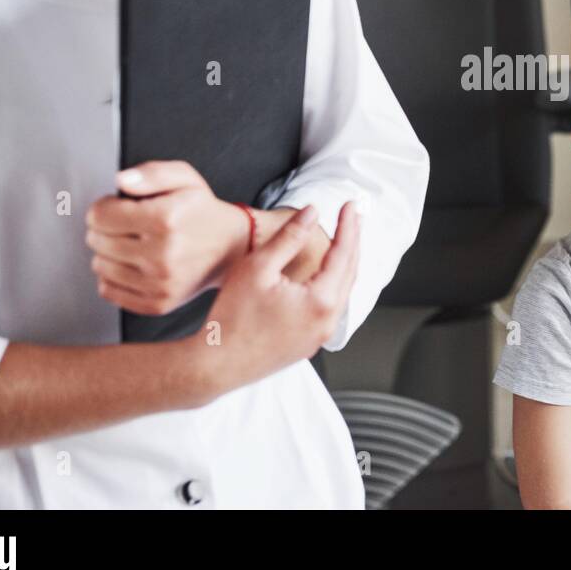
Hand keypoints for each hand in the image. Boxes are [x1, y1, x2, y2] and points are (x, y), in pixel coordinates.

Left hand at [86, 160, 250, 314]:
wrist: (231, 248)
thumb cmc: (203, 212)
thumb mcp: (184, 178)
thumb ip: (151, 173)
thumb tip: (122, 181)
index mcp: (166, 219)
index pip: (100, 216)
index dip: (104, 207)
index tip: (118, 207)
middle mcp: (162, 255)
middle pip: (96, 240)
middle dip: (105, 229)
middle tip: (128, 225)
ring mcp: (160, 283)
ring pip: (99, 266)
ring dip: (109, 253)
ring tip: (132, 244)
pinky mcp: (157, 303)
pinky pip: (109, 291)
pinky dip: (113, 277)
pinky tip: (132, 265)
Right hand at [200, 202, 360, 394]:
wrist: (216, 365)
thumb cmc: (232, 317)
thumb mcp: (258, 267)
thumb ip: (289, 237)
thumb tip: (312, 212)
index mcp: (321, 301)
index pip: (343, 253)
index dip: (348, 225)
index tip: (351, 204)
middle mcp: (328, 321)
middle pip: (350, 272)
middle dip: (353, 241)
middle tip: (354, 217)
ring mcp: (319, 336)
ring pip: (342, 292)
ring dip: (345, 264)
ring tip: (345, 241)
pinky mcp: (308, 343)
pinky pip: (331, 309)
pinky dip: (333, 285)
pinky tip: (327, 276)